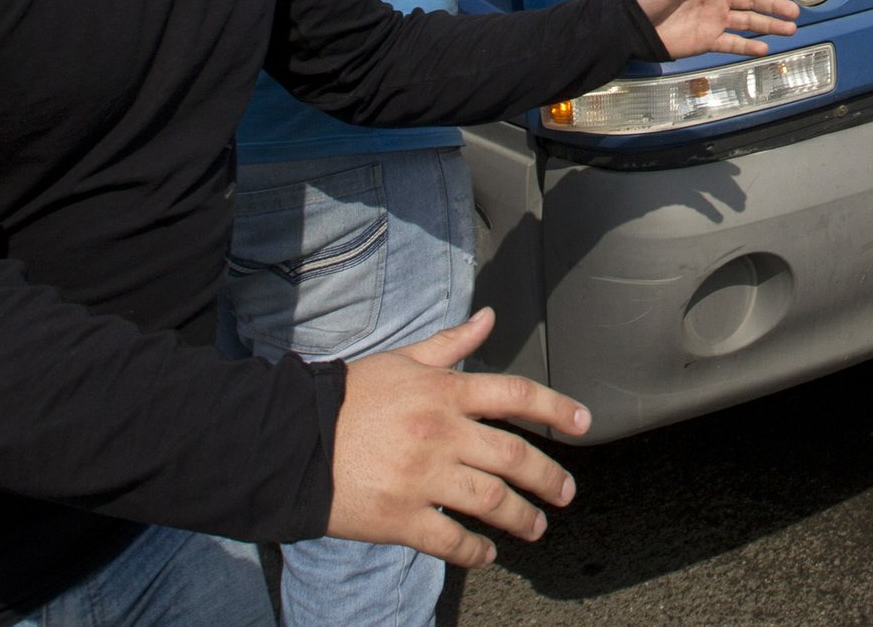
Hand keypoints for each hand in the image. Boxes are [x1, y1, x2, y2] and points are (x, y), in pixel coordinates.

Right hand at [329, 311, 586, 566]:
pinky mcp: (400, 517)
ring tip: (535, 527)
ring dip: (521, 518)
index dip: (556, 409)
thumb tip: (488, 318)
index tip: (582, 424)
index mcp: (443, 393)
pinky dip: (474, 551)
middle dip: (548, 477)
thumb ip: (450, 345)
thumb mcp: (400, 362)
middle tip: (566, 493)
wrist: (290, 441)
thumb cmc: (346, 398)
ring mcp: (422, 477)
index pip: (516, 396)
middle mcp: (440, 433)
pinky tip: (485, 554)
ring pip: (491, 501)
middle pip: (513, 455)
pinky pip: (450, 539)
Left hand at [631, 0, 799, 58]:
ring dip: (769, 24)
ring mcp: (715, 19)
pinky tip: (764, 48)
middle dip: (775, 4)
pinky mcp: (708, 40)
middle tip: (794, 11)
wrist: (632, 26)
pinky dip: (748, 46)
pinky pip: (732, 43)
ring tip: (790, 29)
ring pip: (748, 21)